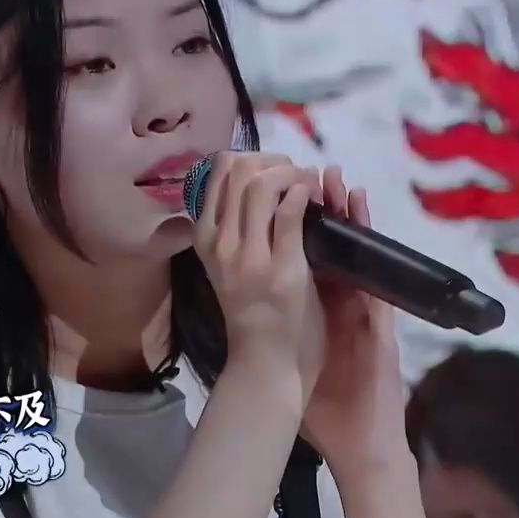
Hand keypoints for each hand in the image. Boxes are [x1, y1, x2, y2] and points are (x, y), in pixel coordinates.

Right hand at [192, 151, 328, 405]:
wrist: (263, 359)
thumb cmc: (251, 310)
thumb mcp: (227, 263)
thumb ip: (231, 226)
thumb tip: (249, 183)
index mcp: (205, 237)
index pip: (218, 171)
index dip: (250, 158)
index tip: (271, 169)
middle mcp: (220, 241)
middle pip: (239, 170)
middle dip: (273, 160)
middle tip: (294, 172)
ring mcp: (250, 254)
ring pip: (261, 185)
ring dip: (291, 173)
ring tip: (307, 183)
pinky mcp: (283, 267)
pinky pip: (290, 213)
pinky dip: (304, 194)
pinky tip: (313, 197)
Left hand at [300, 166, 411, 485]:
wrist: (354, 428)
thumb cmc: (322, 393)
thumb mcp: (295, 349)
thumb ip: (280, 318)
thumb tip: (241, 292)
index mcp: (317, 301)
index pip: (303, 249)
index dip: (293, 218)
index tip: (277, 191)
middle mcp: (338, 295)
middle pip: (327, 238)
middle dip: (315, 200)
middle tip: (308, 169)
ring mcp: (359, 301)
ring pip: (351, 242)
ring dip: (343, 205)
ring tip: (334, 175)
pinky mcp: (376, 310)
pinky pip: (371, 260)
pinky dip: (364, 228)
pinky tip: (358, 202)